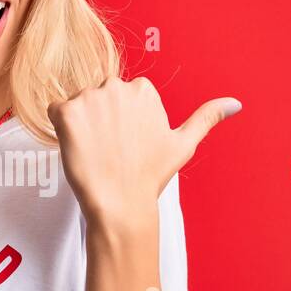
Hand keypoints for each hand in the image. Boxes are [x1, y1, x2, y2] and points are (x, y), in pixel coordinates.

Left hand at [46, 76, 241, 227]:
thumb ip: (206, 118)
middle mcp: (117, 86)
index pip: (119, 98)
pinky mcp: (66, 112)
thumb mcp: (183, 144)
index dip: (119, 123)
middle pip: (97, 98)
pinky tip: (77, 150)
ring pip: (77, 106)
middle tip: (110, 152)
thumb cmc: (150, 177)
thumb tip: (236, 104)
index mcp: (143, 89)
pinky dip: (61, 131)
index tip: (126, 145)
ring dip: (81, 127)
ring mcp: (90, 98)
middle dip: (99, 121)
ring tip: (95, 153)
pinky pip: (55, 113)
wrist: (121, 204)